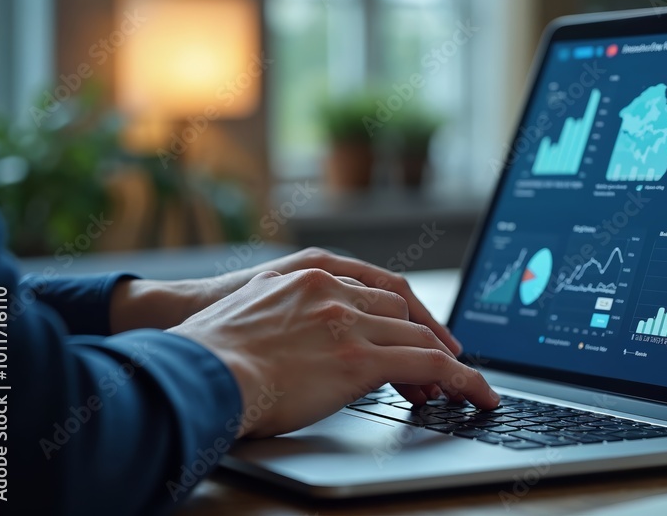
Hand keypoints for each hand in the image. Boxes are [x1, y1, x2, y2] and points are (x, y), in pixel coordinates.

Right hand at [110, 248, 460, 354]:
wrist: (194, 372)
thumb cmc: (206, 353)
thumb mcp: (249, 313)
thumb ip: (283, 315)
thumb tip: (292, 343)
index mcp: (308, 273)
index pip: (376, 286)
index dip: (405, 312)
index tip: (420, 330)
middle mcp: (332, 289)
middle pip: (402, 310)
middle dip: (427, 339)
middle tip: (448, 364)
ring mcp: (347, 321)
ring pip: (418, 337)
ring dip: (446, 362)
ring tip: (463, 386)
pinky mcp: (358, 357)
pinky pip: (426, 364)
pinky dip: (460, 377)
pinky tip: (472, 392)